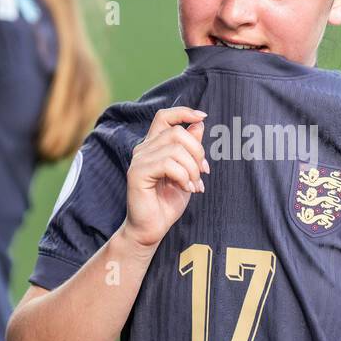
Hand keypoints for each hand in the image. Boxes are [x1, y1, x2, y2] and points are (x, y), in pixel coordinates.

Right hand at [122, 107, 209, 250]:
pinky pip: (168, 164)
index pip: (164, 116)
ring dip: (192, 169)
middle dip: (197, 152)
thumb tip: (199, 124)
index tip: (203, 117)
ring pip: (176, 149)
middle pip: (177, 132)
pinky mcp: (137, 174)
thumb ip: (191, 149)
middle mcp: (143, 149)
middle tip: (202, 173)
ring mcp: (139, 160)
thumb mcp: (187, 172)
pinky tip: (186, 188)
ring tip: (194, 185)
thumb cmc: (167, 202)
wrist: (151, 229)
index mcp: (154, 146)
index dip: (184, 112)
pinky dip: (184, 177)